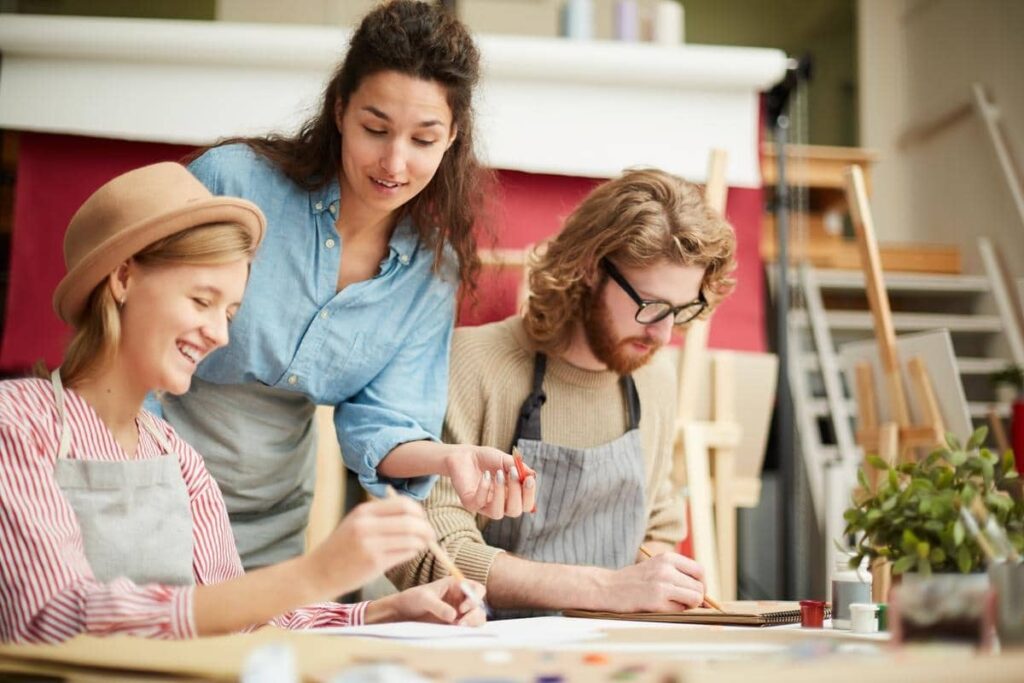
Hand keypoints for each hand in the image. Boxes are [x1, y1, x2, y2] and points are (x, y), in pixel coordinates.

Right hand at [304, 497, 434, 596]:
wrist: (318, 572)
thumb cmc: (341, 549)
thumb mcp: (355, 524)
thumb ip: (381, 517)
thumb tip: (415, 516)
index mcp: (364, 511)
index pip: (403, 504)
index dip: (419, 512)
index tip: (422, 520)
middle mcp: (366, 525)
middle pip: (411, 520)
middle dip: (426, 528)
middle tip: (430, 535)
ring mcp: (370, 544)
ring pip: (412, 538)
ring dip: (422, 542)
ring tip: (422, 545)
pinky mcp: (374, 562)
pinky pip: (405, 553)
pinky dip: (413, 552)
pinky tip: (410, 553)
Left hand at [367, 578, 487, 625]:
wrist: (402, 612)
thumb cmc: (413, 599)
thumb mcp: (424, 599)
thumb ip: (438, 606)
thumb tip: (453, 616)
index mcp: (455, 585)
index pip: (475, 588)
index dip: (474, 597)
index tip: (463, 607)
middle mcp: (461, 598)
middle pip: (479, 605)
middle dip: (474, 614)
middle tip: (460, 623)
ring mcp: (459, 611)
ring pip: (477, 617)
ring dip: (472, 623)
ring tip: (458, 627)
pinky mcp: (456, 623)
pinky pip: (469, 627)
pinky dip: (468, 630)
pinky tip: (457, 631)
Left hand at [444, 445, 534, 518]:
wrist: (464, 455)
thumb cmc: (486, 459)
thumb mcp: (505, 460)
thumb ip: (519, 467)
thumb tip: (533, 475)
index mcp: (512, 496)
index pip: (526, 505)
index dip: (530, 495)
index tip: (529, 478)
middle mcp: (499, 504)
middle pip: (515, 512)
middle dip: (517, 493)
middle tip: (514, 473)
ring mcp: (484, 506)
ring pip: (498, 513)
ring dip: (501, 493)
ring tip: (500, 474)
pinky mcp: (470, 503)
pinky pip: (479, 503)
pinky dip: (485, 488)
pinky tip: (485, 474)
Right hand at [598, 553, 704, 611]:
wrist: (608, 588)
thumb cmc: (635, 581)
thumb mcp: (657, 568)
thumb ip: (678, 575)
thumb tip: (705, 597)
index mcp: (668, 557)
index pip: (699, 571)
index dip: (701, 585)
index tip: (694, 593)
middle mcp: (666, 568)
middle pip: (700, 587)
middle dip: (695, 598)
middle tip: (681, 602)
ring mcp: (662, 583)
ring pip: (695, 598)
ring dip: (687, 606)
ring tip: (671, 604)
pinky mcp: (656, 599)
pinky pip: (681, 609)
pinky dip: (675, 612)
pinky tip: (660, 607)